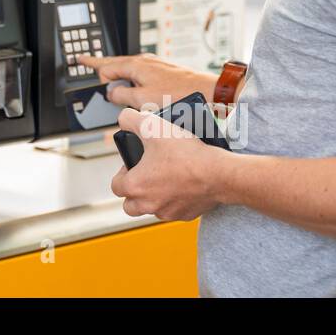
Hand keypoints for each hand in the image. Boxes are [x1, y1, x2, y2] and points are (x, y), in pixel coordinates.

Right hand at [76, 53, 215, 109]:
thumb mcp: (142, 99)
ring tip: (109, 83)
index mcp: (135, 65)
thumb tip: (111, 93)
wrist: (208, 91)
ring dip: (117, 76)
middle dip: (101, 65)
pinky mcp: (164, 73)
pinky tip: (134, 90)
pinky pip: (140, 75)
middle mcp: (144, 62)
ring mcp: (155, 66)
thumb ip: (121, 96)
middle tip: (86, 62)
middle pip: (115, 63)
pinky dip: (132, 80)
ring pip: (129, 70)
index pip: (105, 64)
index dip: (92, 66)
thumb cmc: (178, 94)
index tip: (80, 62)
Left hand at [110, 108, 224, 221]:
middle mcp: (149, 205)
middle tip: (145, 175)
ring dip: (154, 197)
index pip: (116, 186)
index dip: (122, 172)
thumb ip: (130, 119)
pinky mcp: (187, 215)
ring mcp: (169, 212)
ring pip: (153, 209)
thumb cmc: (185, 153)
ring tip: (165, 177)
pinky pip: (175, 211)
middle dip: (134, 192)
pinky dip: (176, 200)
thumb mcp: (152, 125)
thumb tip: (124, 119)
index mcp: (135, 187)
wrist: (219, 173)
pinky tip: (184, 184)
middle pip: (130, 206)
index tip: (133, 163)